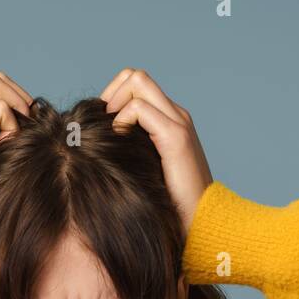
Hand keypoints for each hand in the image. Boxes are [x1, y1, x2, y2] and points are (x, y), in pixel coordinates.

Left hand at [100, 68, 212, 235]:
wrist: (203, 222)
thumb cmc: (171, 205)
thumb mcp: (146, 170)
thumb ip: (131, 149)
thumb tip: (95, 141)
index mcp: (169, 121)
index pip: (135, 85)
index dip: (113, 97)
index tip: (101, 125)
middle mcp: (175, 115)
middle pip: (134, 75)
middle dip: (110, 94)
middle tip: (101, 126)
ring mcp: (177, 123)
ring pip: (137, 81)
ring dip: (115, 102)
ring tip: (111, 134)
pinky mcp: (176, 137)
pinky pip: (140, 108)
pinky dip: (123, 119)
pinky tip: (119, 142)